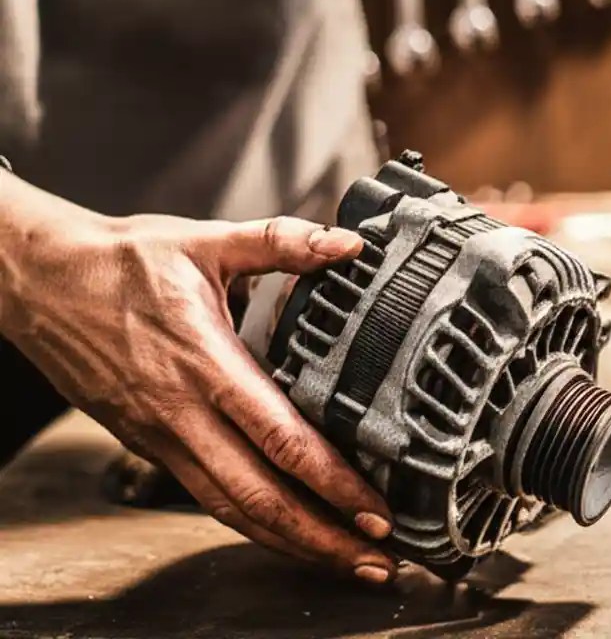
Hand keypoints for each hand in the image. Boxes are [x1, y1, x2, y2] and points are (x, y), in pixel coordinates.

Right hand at [0, 178, 396, 583]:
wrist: (39, 281)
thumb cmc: (122, 261)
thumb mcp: (204, 241)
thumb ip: (279, 242)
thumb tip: (346, 244)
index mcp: (205, 364)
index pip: (279, 439)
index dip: (332, 482)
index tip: (376, 510)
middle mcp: (183, 415)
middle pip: (259, 497)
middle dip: (323, 537)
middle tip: (379, 563)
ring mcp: (162, 438)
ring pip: (231, 510)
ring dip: (292, 543)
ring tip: (345, 562)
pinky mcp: (149, 446)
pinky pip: (208, 497)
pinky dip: (253, 525)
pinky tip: (289, 534)